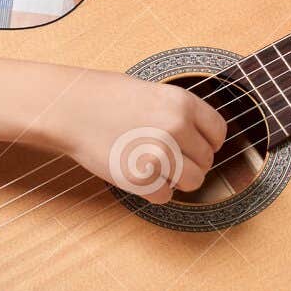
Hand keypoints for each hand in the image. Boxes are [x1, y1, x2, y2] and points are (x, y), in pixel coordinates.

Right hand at [33, 68, 228, 203]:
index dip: (209, 142)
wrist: (72, 109)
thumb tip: (205, 142)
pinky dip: (155, 192)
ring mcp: (159, 155)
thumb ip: (182, 115)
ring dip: (178, 180)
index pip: (219, 133)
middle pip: (206, 161)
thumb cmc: (109, 98)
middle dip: (191, 162)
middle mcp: (176, 128)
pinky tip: (140, 175)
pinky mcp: (140, 179)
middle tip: (168, 157)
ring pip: (192, 182)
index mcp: (183, 103)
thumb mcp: (155, 93)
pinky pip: (165, 196)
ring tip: (157, 168)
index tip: (196, 146)